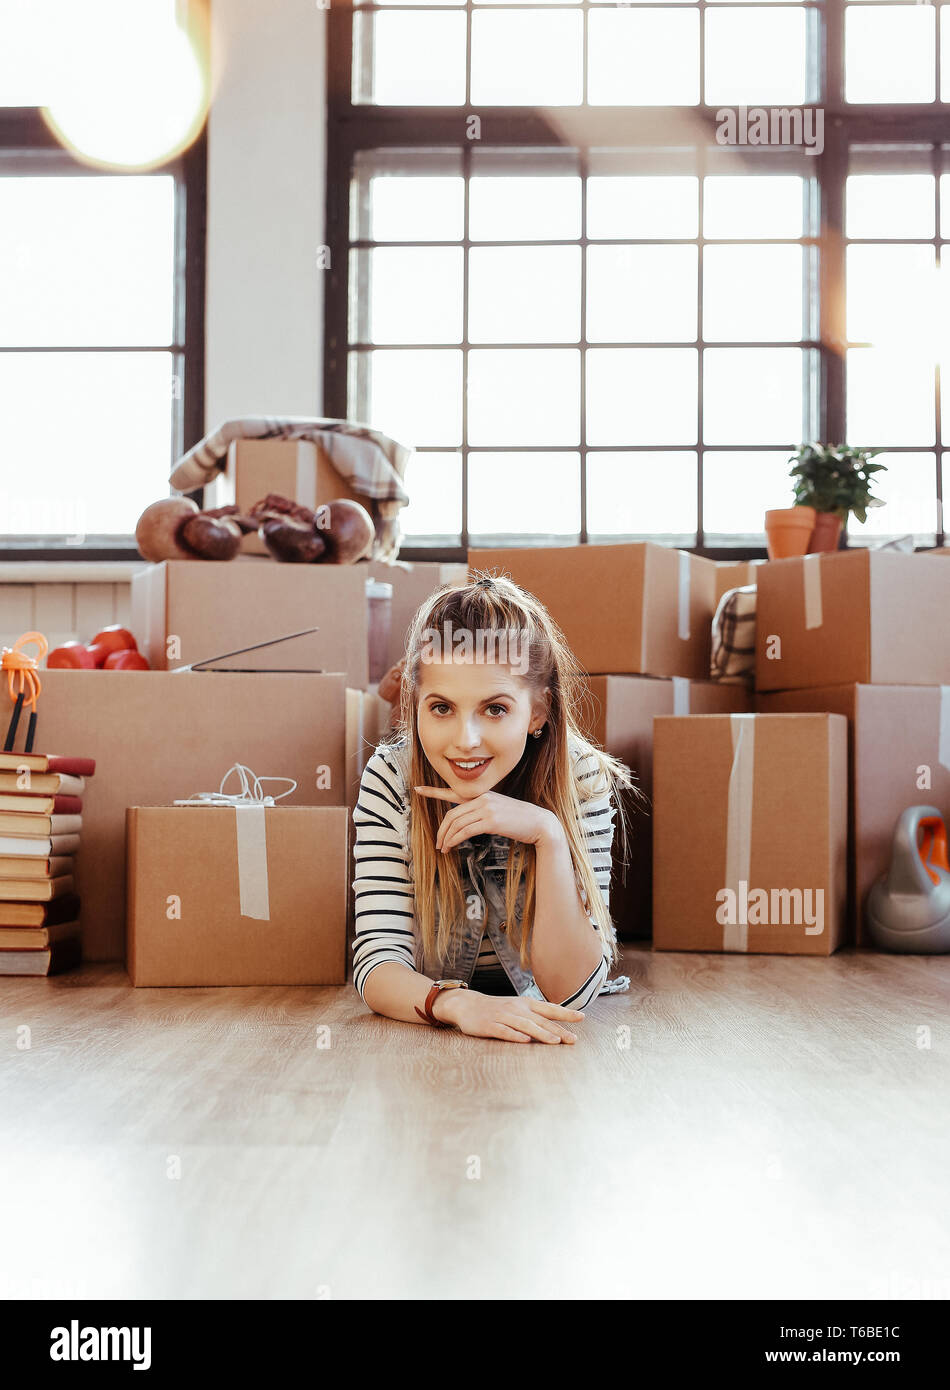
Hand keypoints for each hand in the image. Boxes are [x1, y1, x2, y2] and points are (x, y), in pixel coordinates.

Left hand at [414, 785, 558, 853]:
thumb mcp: (499, 810)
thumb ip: (482, 812)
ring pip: (456, 823)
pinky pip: (465, 831)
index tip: (418, 790)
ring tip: (443, 848)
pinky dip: (454, 840)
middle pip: (451, 814)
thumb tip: (467, 823)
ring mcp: (487, 808)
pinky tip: (451, 847)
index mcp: (483, 794)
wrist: (539, 823)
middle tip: (437, 843)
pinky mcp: (491, 821)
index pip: (453, 792)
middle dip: (441, 830)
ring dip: (446, 838)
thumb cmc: (520, 820)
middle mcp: (482, 798)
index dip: (433, 792)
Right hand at [438, 988, 583, 1043]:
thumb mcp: (517, 1008)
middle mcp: (517, 1008)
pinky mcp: (490, 1025)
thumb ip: (534, 1016)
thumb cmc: (496, 1009)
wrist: (466, 1004)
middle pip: (541, 1020)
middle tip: (573, 1040)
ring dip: (542, 1033)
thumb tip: (556, 1027)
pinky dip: (515, 1036)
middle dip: (558, 1030)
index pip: (549, 1009)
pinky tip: (525, 1041)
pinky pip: (504, 1031)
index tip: (582, 1018)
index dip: (565, 1013)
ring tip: (556, 1042)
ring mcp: (503, 1016)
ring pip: (526, 1025)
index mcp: (525, 1004)